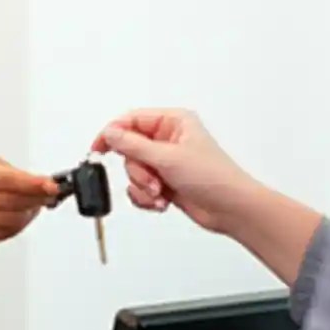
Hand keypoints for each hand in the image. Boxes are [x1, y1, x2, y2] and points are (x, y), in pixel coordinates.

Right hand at [0, 158, 59, 274]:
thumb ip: (9, 172)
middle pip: (14, 202)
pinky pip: (5, 235)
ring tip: (33, 207)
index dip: (33, 184)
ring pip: (12, 221)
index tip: (51, 186)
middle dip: (37, 200)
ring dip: (29, 215)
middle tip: (48, 196)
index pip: (7, 180)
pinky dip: (18, 227)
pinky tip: (18, 218)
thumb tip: (38, 182)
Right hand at [91, 109, 253, 233]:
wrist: (231, 209)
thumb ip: (133, 145)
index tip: (98, 149)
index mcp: (173, 122)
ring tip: (160, 193)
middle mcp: (169, 139)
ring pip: (134, 171)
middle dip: (137, 170)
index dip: (112, 133)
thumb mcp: (168, 158)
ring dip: (142, 186)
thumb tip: (110, 133)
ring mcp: (166, 162)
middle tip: (152, 180)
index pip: (131, 120)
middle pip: (129, 149)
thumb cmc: (214, 178)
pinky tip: (161, 202)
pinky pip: (140, 188)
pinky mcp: (165, 182)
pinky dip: (146, 198)